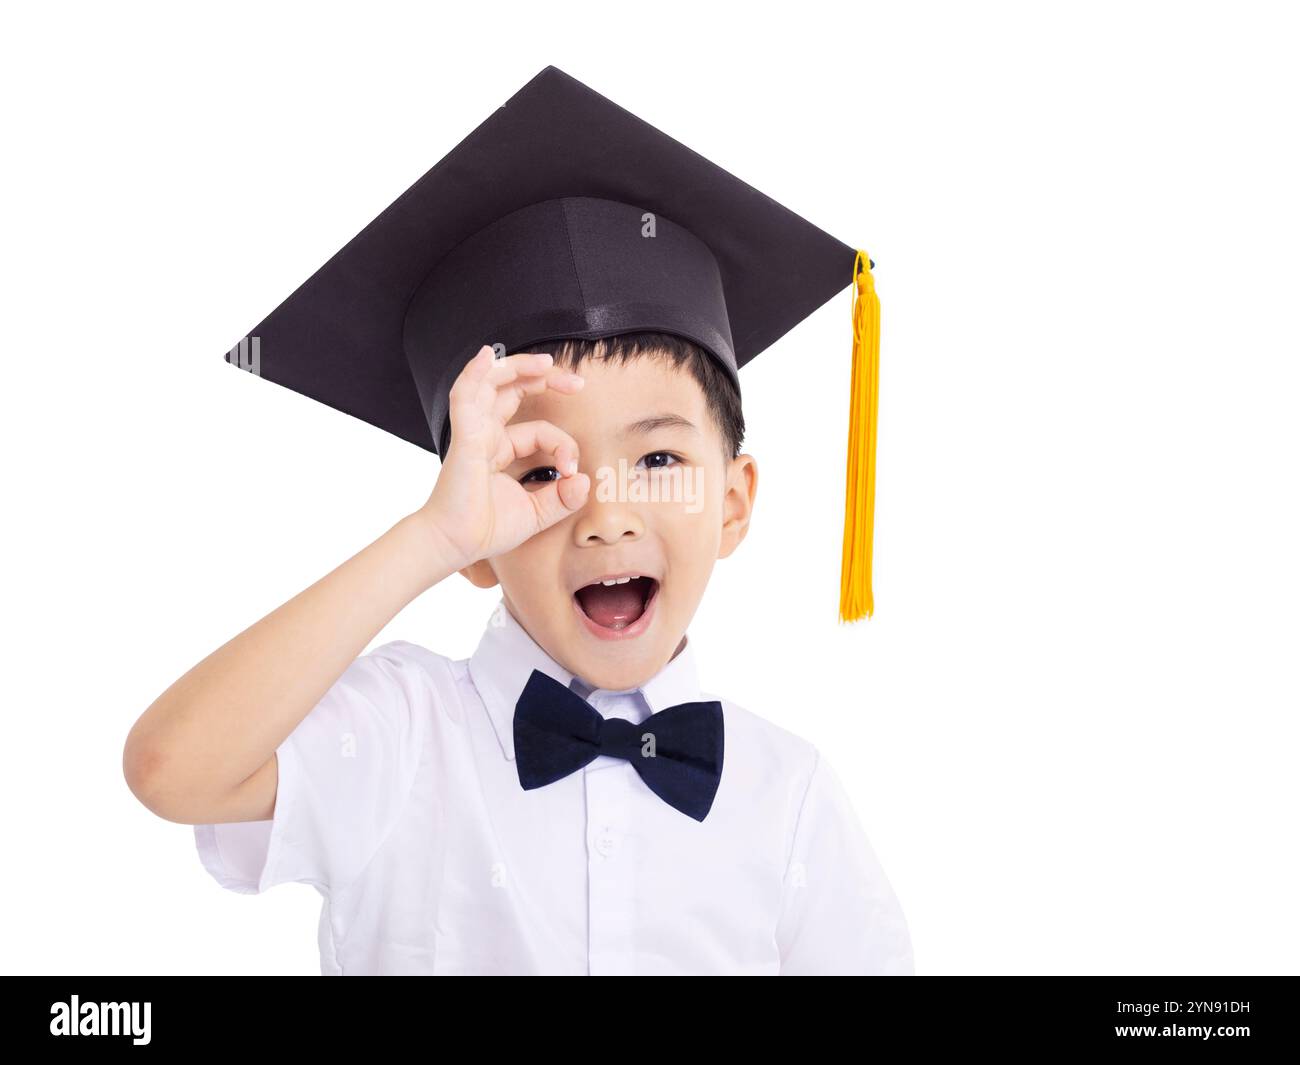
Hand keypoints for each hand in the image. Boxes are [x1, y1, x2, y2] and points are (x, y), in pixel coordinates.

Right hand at [418, 346, 589, 567]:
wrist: (455, 546)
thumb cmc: (486, 530)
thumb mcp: (537, 513)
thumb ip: (563, 498)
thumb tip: (584, 479)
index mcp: (500, 449)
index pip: (539, 430)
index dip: (563, 444)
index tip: (572, 471)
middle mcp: (485, 435)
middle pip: (512, 390)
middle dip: (545, 379)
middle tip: (578, 382)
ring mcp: (472, 433)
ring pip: (490, 383)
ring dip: (518, 366)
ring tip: (547, 362)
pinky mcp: (463, 438)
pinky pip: (465, 396)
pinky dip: (474, 373)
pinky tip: (486, 355)